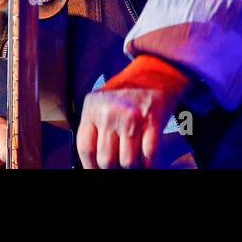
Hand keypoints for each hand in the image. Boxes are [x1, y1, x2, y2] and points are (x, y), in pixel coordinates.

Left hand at [76, 54, 192, 168]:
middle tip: (119, 165)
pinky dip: (149, 164)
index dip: (91, 166)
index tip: (97, 171)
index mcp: (92, 107)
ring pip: (127, 162)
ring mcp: (131, 116)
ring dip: (133, 166)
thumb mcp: (102, 102)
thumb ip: (95, 127)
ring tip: (135, 160)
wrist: (156, 71)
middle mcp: (110, 111)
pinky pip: (148, 156)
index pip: (85, 148)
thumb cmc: (128, 91)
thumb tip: (94, 163)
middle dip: (114, 168)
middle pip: (106, 159)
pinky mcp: (152, 120)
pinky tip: (148, 160)